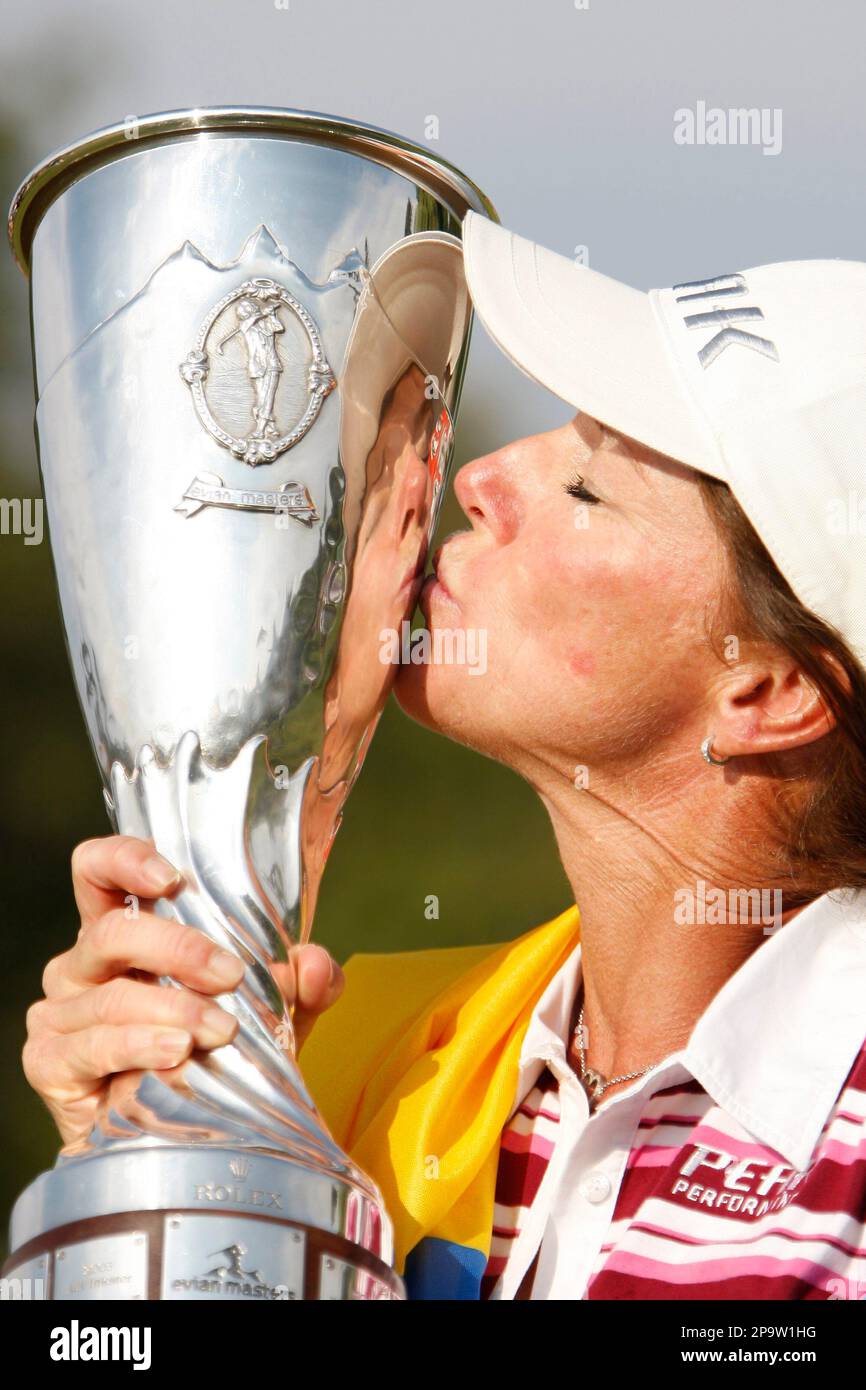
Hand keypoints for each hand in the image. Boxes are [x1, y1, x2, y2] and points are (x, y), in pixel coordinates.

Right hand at [23, 834, 344, 1147]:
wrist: (180, 1143)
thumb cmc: (213, 1059)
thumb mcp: (270, 1017)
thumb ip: (299, 988)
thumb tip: (316, 964)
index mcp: (126, 937)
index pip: (98, 872)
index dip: (125, 859)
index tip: (172, 876)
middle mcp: (83, 965)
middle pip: (112, 930)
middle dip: (178, 947)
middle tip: (230, 974)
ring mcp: (61, 1014)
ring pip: (110, 995)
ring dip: (173, 1010)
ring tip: (219, 1031)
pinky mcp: (50, 1065)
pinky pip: (89, 1047)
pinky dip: (137, 1047)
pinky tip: (173, 1054)